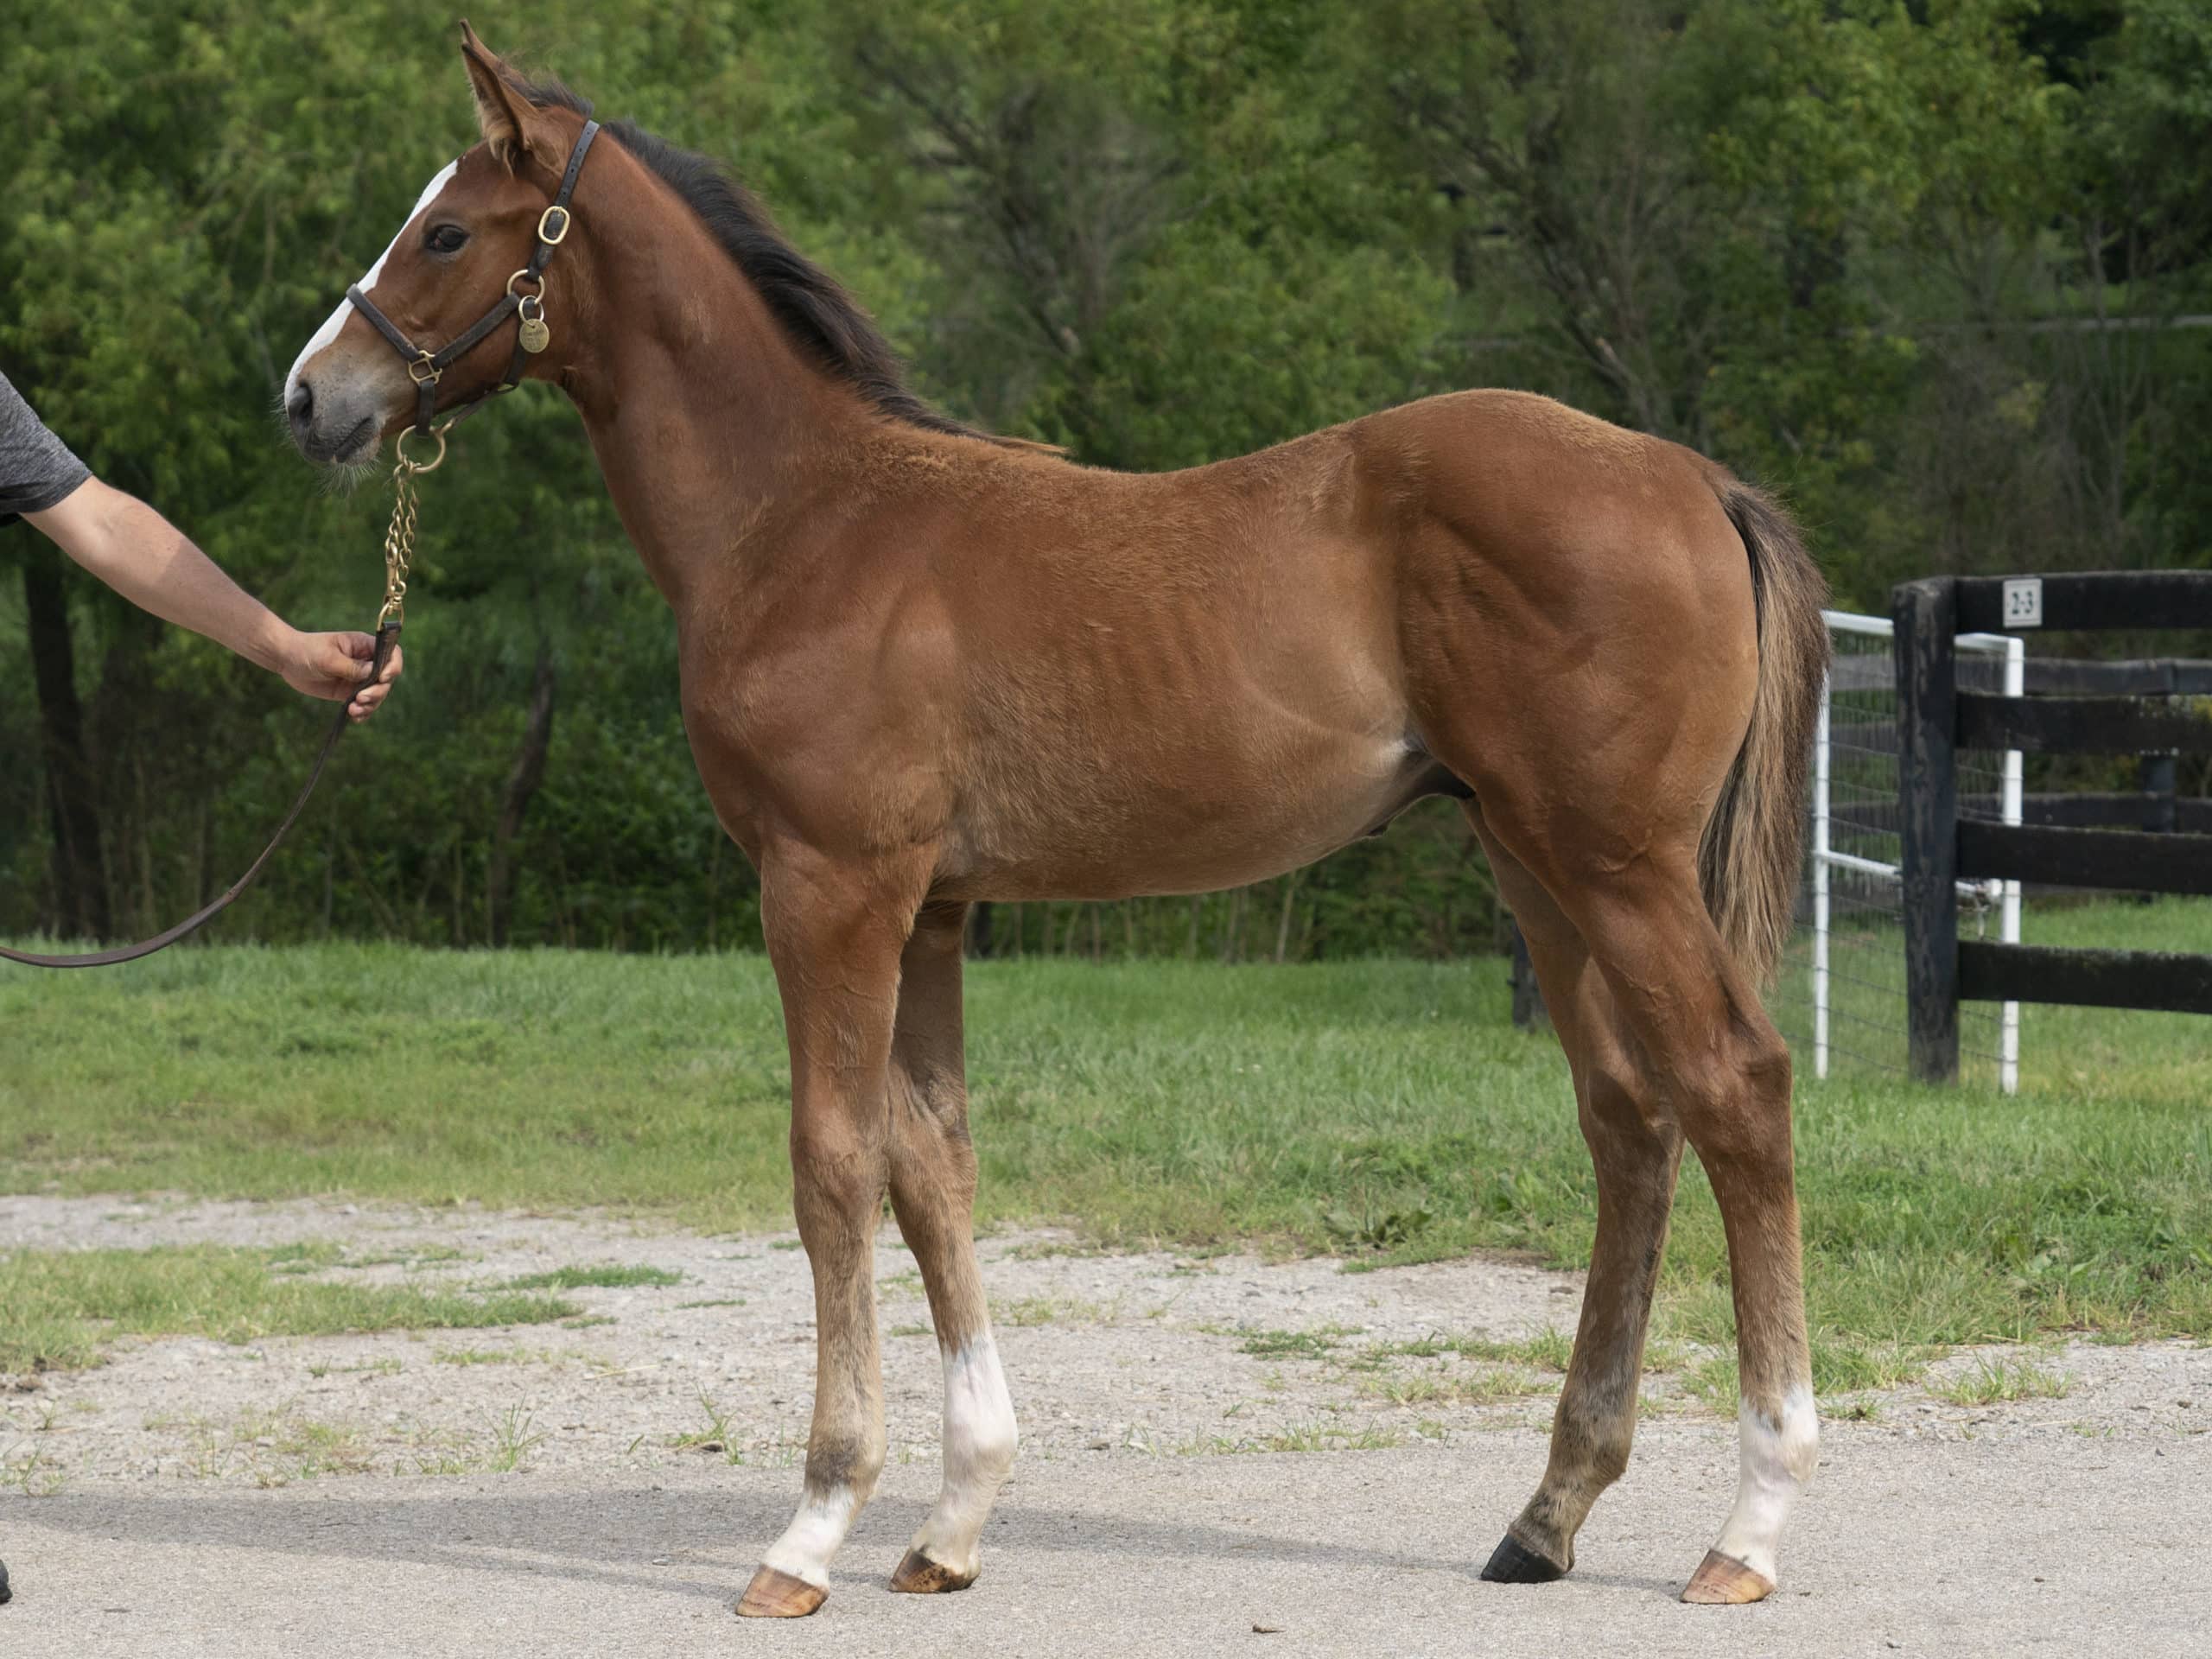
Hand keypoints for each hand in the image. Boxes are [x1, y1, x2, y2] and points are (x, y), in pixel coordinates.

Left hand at [280, 629, 403, 721]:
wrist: (287, 661)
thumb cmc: (307, 651)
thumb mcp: (328, 658)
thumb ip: (352, 667)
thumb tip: (375, 673)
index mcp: (364, 646)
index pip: (392, 653)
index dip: (393, 666)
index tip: (382, 678)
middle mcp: (366, 662)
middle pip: (387, 679)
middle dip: (377, 692)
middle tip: (360, 699)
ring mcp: (359, 678)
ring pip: (378, 694)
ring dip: (370, 705)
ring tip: (353, 710)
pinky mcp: (350, 692)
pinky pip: (364, 704)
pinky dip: (362, 712)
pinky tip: (354, 716)